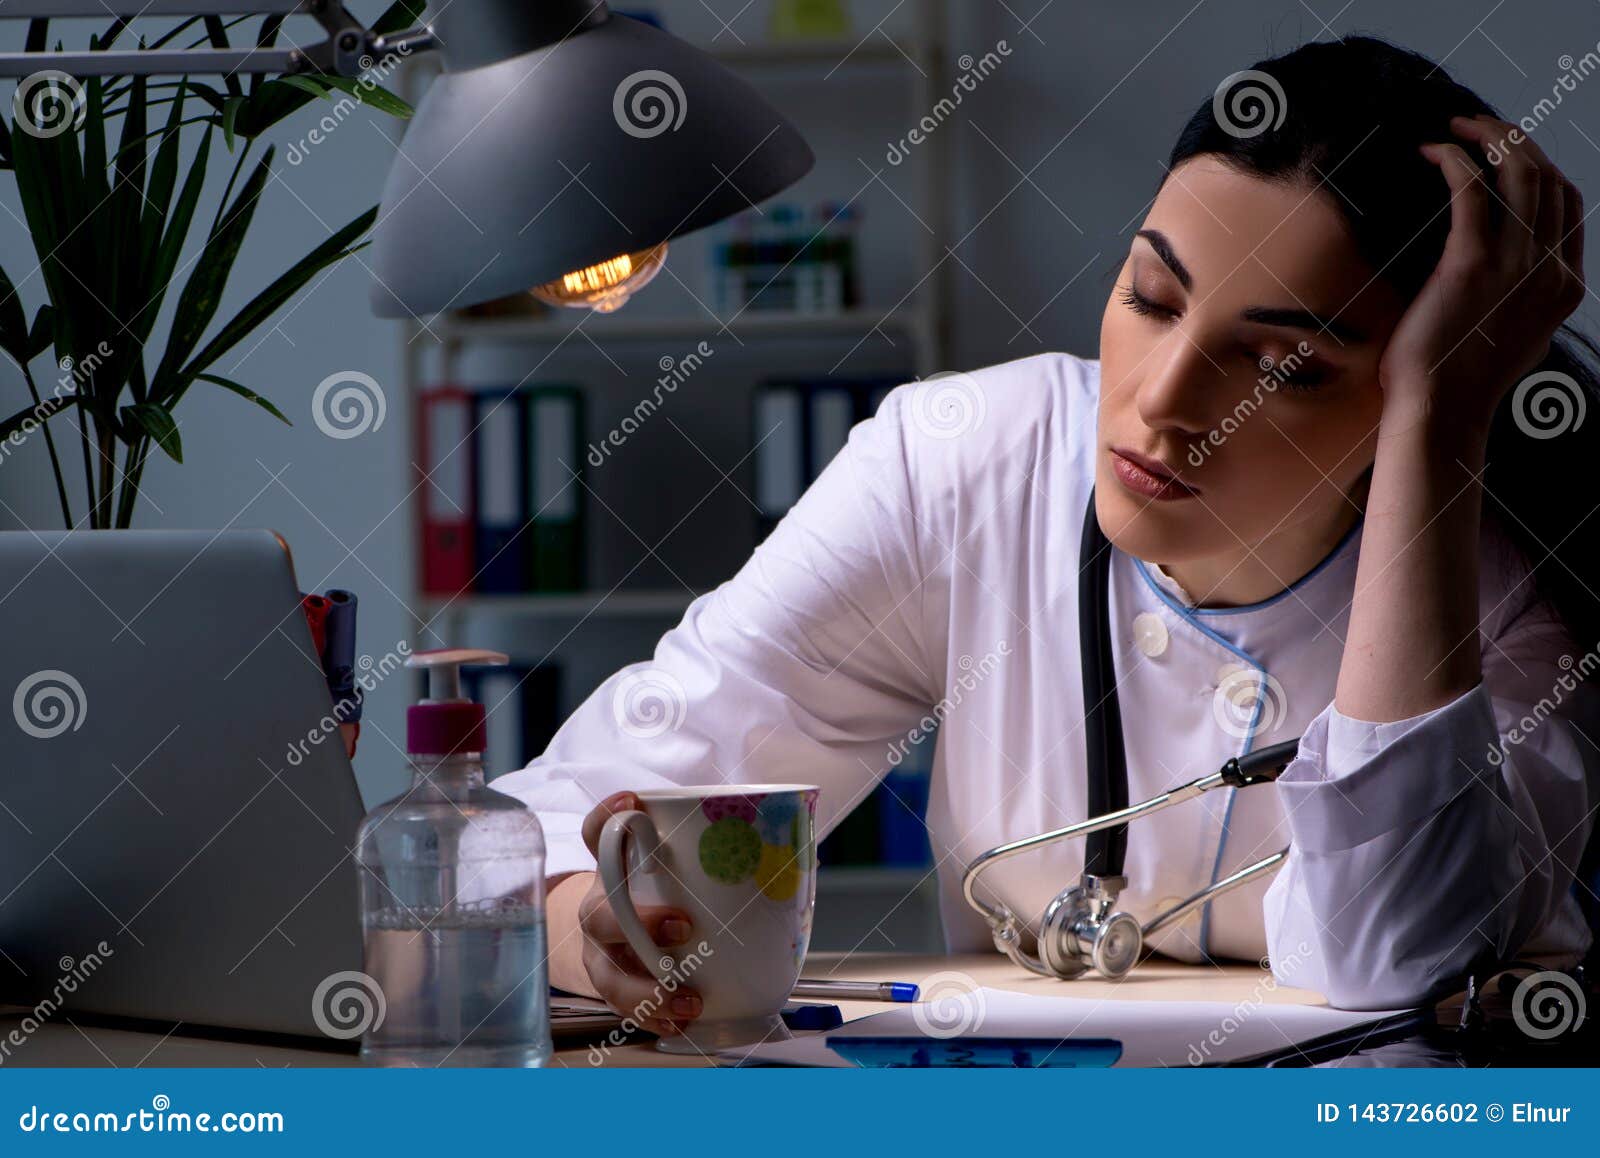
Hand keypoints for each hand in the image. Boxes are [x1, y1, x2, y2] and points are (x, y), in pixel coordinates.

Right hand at [572, 791, 702, 1036]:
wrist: (626, 929)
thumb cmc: (666, 886)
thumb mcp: (684, 862)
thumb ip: (724, 850)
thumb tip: (799, 851)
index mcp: (617, 864)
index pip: (600, 831)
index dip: (609, 815)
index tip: (631, 802)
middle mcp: (600, 904)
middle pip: (600, 911)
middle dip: (639, 921)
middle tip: (683, 926)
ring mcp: (601, 950)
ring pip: (607, 971)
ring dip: (646, 988)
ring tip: (686, 999)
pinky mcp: (610, 983)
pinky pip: (621, 1006)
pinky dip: (652, 1016)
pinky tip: (680, 1020)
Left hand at [1378, 114, 1585, 434]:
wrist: (1439, 415)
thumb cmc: (1457, 384)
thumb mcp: (1512, 339)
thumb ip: (1521, 300)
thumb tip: (1505, 274)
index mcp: (1565, 286)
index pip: (1570, 203)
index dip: (1541, 165)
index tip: (1506, 150)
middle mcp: (1550, 270)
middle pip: (1549, 177)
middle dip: (1515, 138)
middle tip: (1476, 124)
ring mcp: (1516, 265)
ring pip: (1519, 173)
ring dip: (1488, 137)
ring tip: (1456, 127)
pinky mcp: (1471, 264)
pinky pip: (1473, 191)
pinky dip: (1455, 161)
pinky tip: (1433, 152)